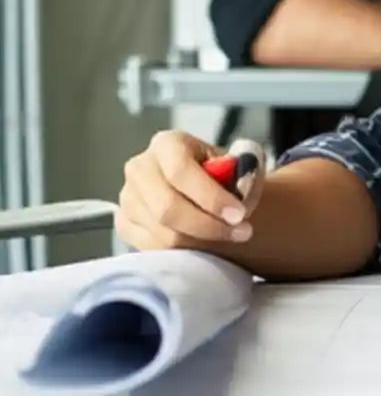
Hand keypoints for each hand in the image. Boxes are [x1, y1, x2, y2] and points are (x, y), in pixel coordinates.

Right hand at [116, 132, 266, 249]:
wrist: (201, 188)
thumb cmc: (220, 174)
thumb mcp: (236, 164)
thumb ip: (242, 173)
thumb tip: (241, 190)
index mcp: (167, 144)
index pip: (181, 172)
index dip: (211, 197)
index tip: (239, 215)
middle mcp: (140, 167)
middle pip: (167, 208)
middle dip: (208, 226)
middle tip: (240, 232)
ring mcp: (128, 197)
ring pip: (162, 233)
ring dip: (201, 242)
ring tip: (229, 237)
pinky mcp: (124, 223)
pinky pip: (152, 248)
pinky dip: (184, 252)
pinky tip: (206, 245)